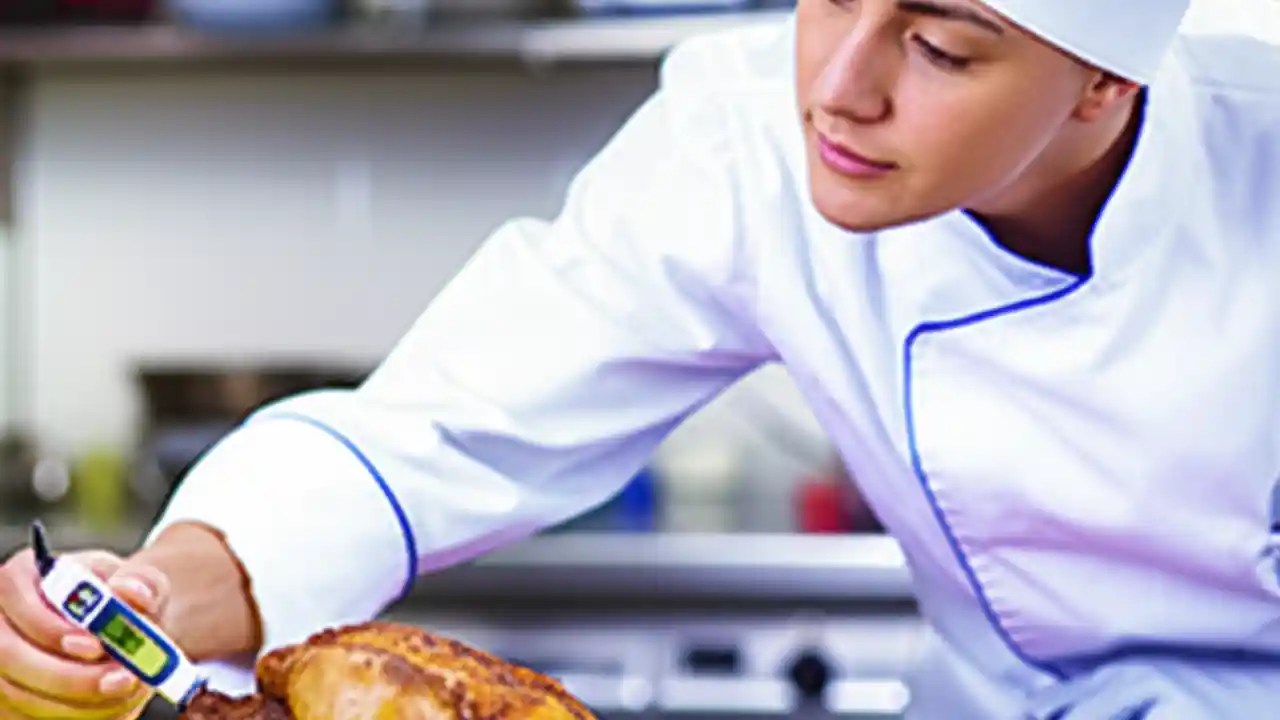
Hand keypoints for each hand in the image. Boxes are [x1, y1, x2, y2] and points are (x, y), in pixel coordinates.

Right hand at [0, 547, 169, 718]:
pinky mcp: (8, 702)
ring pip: (19, 697)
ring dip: (80, 704)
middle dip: (69, 676)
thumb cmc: (122, 599)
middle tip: (123, 680)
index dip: (52, 629)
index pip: (17, 599)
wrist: (121, 628)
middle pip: (10, 655)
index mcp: (23, 578)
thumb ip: (140, 582)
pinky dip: (80, 718)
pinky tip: (116, 707)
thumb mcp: (138, 580)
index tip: (97, 646)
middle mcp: (0, 621)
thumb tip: (130, 593)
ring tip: (129, 690)